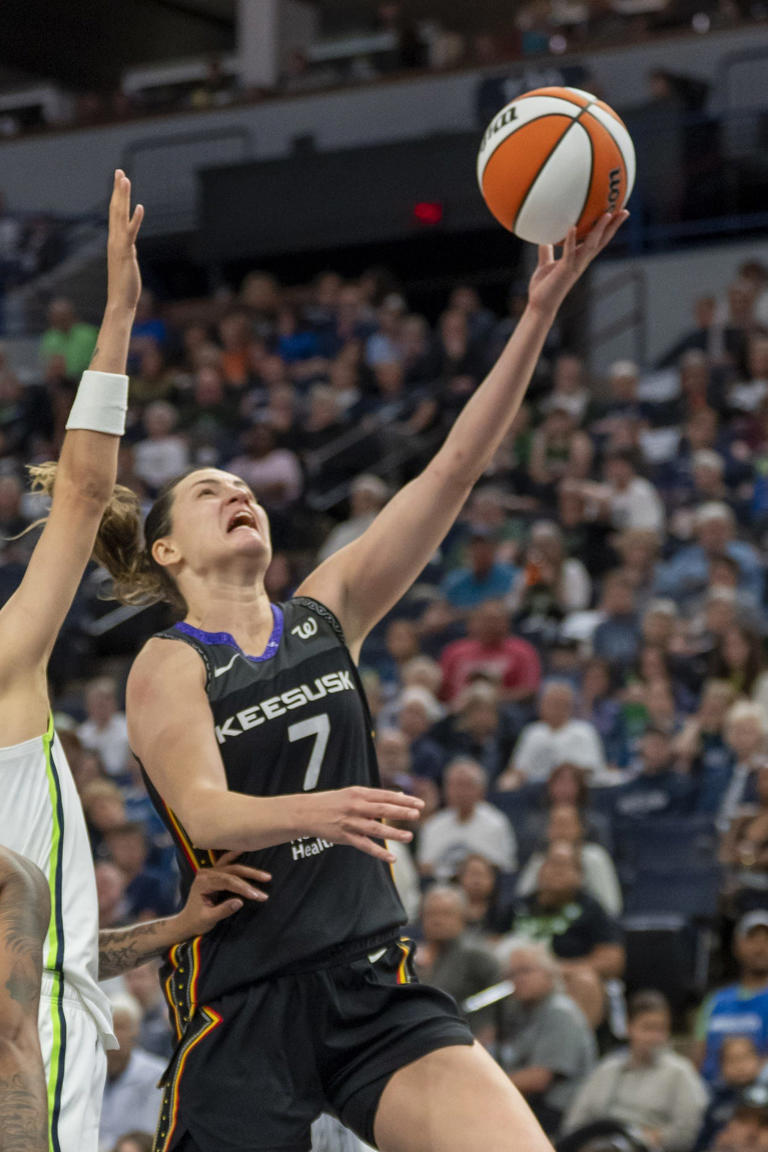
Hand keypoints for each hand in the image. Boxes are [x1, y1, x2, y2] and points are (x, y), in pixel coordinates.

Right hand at [106, 168, 143, 311]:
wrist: (120, 302)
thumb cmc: (124, 286)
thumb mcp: (126, 263)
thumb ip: (127, 252)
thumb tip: (129, 247)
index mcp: (114, 241)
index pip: (115, 214)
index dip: (117, 196)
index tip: (119, 180)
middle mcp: (114, 240)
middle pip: (115, 210)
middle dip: (117, 190)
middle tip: (119, 171)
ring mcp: (119, 246)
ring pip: (120, 216)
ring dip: (122, 197)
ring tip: (125, 179)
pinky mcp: (126, 253)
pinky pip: (131, 233)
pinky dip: (135, 220)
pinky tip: (140, 207)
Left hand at [174, 851, 270, 937]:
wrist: (186, 922)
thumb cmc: (196, 921)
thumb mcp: (208, 919)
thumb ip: (223, 910)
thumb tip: (240, 902)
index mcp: (203, 883)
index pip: (228, 882)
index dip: (243, 887)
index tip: (257, 895)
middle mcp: (206, 873)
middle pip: (232, 871)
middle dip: (251, 877)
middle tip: (267, 880)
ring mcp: (209, 872)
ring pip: (232, 867)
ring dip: (249, 870)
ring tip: (265, 875)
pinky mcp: (213, 873)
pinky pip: (226, 862)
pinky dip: (235, 857)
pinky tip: (243, 850)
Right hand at [299, 786, 423, 862]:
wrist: (307, 812)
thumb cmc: (334, 802)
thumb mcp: (354, 793)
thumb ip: (376, 796)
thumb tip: (400, 795)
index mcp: (359, 793)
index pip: (385, 795)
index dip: (403, 799)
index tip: (419, 803)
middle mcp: (356, 807)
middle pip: (382, 809)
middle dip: (401, 812)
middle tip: (417, 814)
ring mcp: (351, 822)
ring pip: (375, 829)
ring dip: (393, 833)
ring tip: (409, 836)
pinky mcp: (345, 837)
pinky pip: (365, 846)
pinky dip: (379, 852)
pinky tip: (392, 857)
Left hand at [527, 211, 628, 317]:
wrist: (539, 306)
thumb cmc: (544, 288)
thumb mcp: (545, 265)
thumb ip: (547, 251)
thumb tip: (543, 237)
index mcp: (578, 259)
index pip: (597, 240)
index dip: (608, 228)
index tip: (616, 213)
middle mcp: (581, 262)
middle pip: (602, 241)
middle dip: (613, 226)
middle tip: (624, 211)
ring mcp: (574, 266)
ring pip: (591, 245)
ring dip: (599, 230)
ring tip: (607, 214)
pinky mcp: (564, 270)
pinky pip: (569, 253)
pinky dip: (571, 240)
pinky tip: (572, 227)